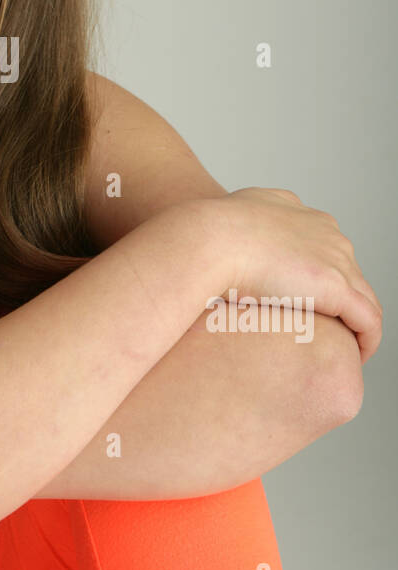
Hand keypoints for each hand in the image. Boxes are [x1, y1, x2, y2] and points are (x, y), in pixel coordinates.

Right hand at [208, 187, 382, 363]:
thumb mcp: (216, 227)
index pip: (319, 246)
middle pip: (344, 269)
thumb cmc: (201, 241)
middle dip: (337, 300)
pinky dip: (367, 339)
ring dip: (354, 322)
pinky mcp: (338, 287)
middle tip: (320, 330)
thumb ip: (228, 238)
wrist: (208, 242)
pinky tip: (357, 357)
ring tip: (342, 349)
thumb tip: (219, 260)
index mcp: (294, 212)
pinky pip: (368, 319)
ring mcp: (334, 256)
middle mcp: (323, 229)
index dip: (313, 276)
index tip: (301, 301)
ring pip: (361, 295)